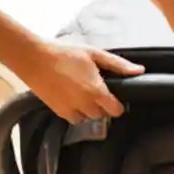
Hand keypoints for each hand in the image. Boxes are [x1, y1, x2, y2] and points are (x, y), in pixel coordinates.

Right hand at [14, 41, 144, 123]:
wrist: (34, 58)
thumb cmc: (65, 53)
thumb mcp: (94, 54)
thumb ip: (118, 65)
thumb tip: (139, 71)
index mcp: (96, 91)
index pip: (116, 110)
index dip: (117, 105)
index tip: (114, 97)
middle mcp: (85, 104)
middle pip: (103, 115)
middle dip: (102, 106)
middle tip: (96, 91)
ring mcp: (71, 110)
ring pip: (88, 118)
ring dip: (89, 110)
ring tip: (83, 94)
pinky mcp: (59, 112)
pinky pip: (74, 119)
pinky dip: (76, 112)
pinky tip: (72, 98)